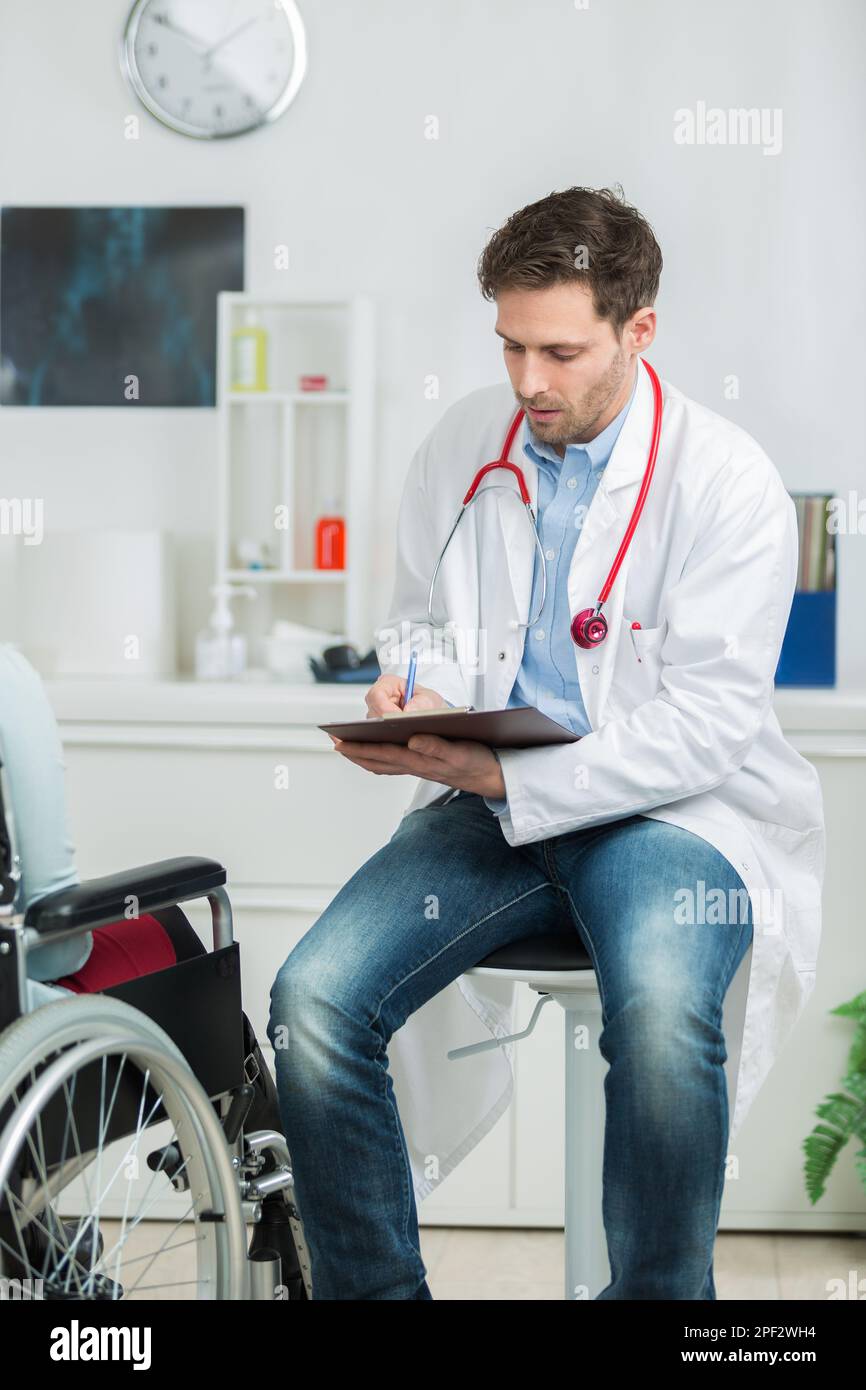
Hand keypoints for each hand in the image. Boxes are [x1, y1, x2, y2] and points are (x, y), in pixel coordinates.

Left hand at [328, 675, 505, 798]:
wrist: (492, 777)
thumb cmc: (478, 762)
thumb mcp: (460, 752)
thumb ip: (436, 746)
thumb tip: (412, 740)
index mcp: (421, 760)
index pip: (383, 753)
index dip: (360, 747)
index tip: (340, 741)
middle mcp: (416, 765)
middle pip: (377, 761)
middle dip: (354, 752)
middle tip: (334, 742)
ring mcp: (419, 767)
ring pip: (383, 764)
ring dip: (363, 756)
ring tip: (348, 747)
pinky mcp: (424, 766)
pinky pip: (395, 764)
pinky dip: (379, 759)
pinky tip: (376, 753)